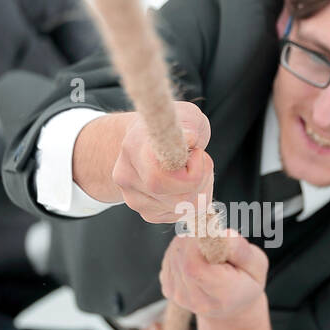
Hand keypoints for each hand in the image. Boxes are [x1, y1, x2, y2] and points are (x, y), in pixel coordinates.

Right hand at [111, 101, 213, 222]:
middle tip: (198, 157)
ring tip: (190, 168)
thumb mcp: (185, 115)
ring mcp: (134, 200)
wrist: (145, 142)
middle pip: (181, 200)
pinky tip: (184, 183)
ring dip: (200, 189)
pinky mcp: (147, 213)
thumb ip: (189, 124)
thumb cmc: (168, 128)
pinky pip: (183, 214)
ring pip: (185, 209)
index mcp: (133, 149)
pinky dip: (194, 200)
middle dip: (202, 179)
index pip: (161, 178)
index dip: (191, 170)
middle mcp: (127, 178)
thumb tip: (190, 139)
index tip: (195, 149)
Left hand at [159, 230, 267, 320]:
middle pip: (182, 255)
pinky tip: (197, 257)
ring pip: (175, 252)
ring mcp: (178, 296)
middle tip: (213, 237)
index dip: (199, 241)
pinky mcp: (168, 288)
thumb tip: (222, 234)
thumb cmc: (247, 280)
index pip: (194, 265)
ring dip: (189, 242)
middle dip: (196, 237)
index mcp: (222, 295)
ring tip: (208, 250)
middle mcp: (196, 300)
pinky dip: (182, 249)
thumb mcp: (257, 264)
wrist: (231, 306)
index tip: (213, 232)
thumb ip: (241, 250)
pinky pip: (170, 256)